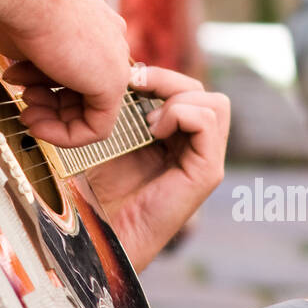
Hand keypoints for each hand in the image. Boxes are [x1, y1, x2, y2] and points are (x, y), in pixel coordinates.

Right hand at [0, 0, 131, 148]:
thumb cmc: (17, 8)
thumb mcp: (28, 41)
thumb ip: (37, 63)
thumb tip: (26, 79)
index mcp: (95, 26)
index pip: (76, 69)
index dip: (45, 86)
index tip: (22, 88)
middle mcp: (111, 42)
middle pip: (83, 91)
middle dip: (48, 104)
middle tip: (24, 106)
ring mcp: (116, 62)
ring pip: (89, 111)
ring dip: (52, 120)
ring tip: (26, 112)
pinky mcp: (113, 85)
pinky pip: (96, 128)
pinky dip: (65, 135)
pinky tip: (39, 127)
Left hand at [84, 65, 229, 271]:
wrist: (95, 236)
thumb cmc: (92, 192)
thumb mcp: (107, 139)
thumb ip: (121, 110)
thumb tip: (122, 71)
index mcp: (173, 140)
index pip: (186, 90)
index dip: (159, 76)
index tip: (127, 76)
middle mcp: (194, 150)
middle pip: (203, 92)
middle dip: (169, 80)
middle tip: (135, 86)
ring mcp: (203, 162)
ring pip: (215, 103)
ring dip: (177, 98)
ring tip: (146, 120)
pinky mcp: (205, 174)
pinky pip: (208, 123)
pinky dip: (180, 114)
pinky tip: (152, 131)